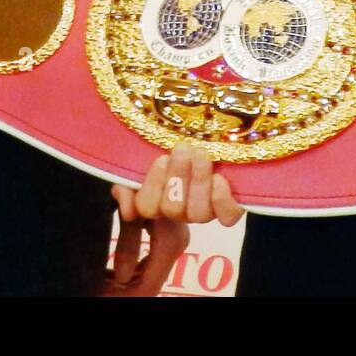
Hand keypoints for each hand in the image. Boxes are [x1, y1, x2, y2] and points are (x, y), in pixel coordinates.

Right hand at [103, 148, 243, 296]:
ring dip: (199, 181)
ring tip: (201, 154)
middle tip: (183, 149)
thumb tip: (128, 211)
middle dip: (178, 177)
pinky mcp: (228, 208)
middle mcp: (178, 211)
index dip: (154, 186)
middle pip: (173, 209)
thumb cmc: (168, 148)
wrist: (202, 138)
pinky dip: (222, 200)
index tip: (161, 158)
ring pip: (198, 213)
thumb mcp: (140, 159)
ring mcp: (203, 211)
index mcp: (154, 200)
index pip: (147, 207)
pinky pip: (227, 217)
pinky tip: (219, 178)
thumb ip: (127, 184)